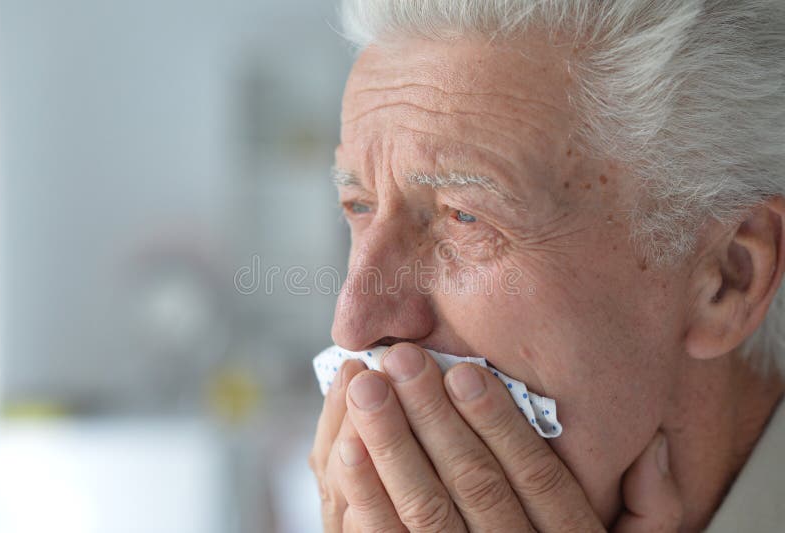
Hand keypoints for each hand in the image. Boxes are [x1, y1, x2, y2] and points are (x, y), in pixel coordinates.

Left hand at [309, 343, 682, 530]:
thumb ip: (650, 507)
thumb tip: (655, 449)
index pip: (540, 480)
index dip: (501, 425)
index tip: (467, 375)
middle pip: (475, 488)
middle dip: (434, 420)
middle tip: (402, 361)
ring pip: (426, 514)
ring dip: (393, 446)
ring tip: (367, 386)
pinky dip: (364, 498)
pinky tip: (346, 450)